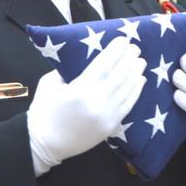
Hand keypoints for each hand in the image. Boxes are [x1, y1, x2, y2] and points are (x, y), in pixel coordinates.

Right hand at [26, 35, 145, 174]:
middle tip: (135, 47)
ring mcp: (106, 116)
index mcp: (80, 90)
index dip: (115, 51)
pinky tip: (140, 80)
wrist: (46, 145)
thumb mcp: (49, 84)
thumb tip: (82, 60)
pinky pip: (128, 105)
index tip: (122, 40)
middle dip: (128, 59)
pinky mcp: (111, 126)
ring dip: (135, 73)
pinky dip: (136, 91)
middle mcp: (97, 102)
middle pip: (119, 75)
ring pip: (126, 89)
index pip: (104, 65)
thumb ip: (65, 70)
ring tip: (140, 61)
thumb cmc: (44, 112)